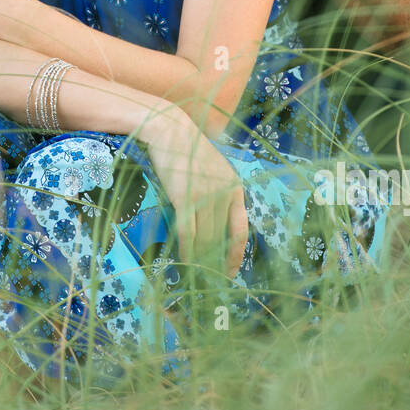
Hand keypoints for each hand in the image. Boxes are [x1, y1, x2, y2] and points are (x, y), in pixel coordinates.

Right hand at [141, 109, 248, 280]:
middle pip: (220, 238)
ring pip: (205, 239)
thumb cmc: (186, 148)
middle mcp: (225, 194)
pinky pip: (188, 233)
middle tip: (207, 279)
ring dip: (200, 260)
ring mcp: (206, 197)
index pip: (240, 230)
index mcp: (235, 188)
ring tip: (195, 275)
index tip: (230, 272)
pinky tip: (183, 261)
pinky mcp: (185, 198)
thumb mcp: (211, 170)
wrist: (169, 129)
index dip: (235, 255)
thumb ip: (216, 193)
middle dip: (213, 261)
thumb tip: (211, 222)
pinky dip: (187, 250)